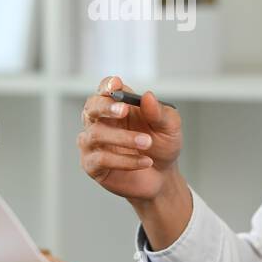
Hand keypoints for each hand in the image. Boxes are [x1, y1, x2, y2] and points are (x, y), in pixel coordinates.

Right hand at [78, 75, 182, 201]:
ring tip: (147, 143)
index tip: (116, 85)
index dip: (107, 85)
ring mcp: (93, 142)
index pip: (105, 88)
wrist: (162, 176)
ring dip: (123, 137)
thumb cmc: (162, 145)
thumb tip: (148, 96)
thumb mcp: (170, 127)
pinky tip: (145, 161)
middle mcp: (101, 120)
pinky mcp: (92, 164)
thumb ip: (159, 112)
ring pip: (96, 134)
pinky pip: (101, 159)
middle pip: (91, 106)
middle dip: (105, 107)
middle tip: (124, 111)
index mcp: (118, 105)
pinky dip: (124, 160)